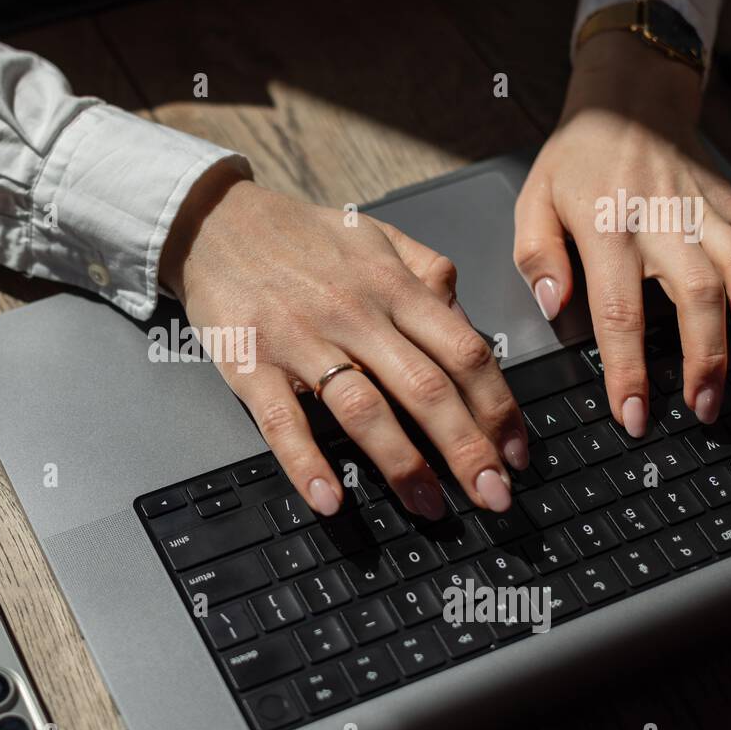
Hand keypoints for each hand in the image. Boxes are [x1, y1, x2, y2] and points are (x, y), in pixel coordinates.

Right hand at [159, 163, 528, 518]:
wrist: (214, 222)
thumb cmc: (298, 236)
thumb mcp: (375, 236)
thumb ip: (428, 272)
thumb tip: (469, 318)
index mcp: (391, 286)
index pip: (464, 351)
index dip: (498, 407)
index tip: (516, 451)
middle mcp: (354, 313)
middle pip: (426, 388)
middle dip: (468, 450)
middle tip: (493, 497)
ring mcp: (300, 339)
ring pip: (363, 408)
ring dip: (402, 465)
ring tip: (429, 507)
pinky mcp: (249, 362)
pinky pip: (281, 419)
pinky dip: (305, 463)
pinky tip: (328, 499)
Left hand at [514, 32, 730, 434]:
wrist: (628, 99)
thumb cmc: (576, 159)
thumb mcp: (533, 199)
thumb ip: (537, 256)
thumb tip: (554, 307)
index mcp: (607, 226)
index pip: (619, 311)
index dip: (629, 370)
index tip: (634, 413)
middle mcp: (664, 219)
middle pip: (697, 295)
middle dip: (706, 359)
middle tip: (704, 409)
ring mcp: (707, 210)